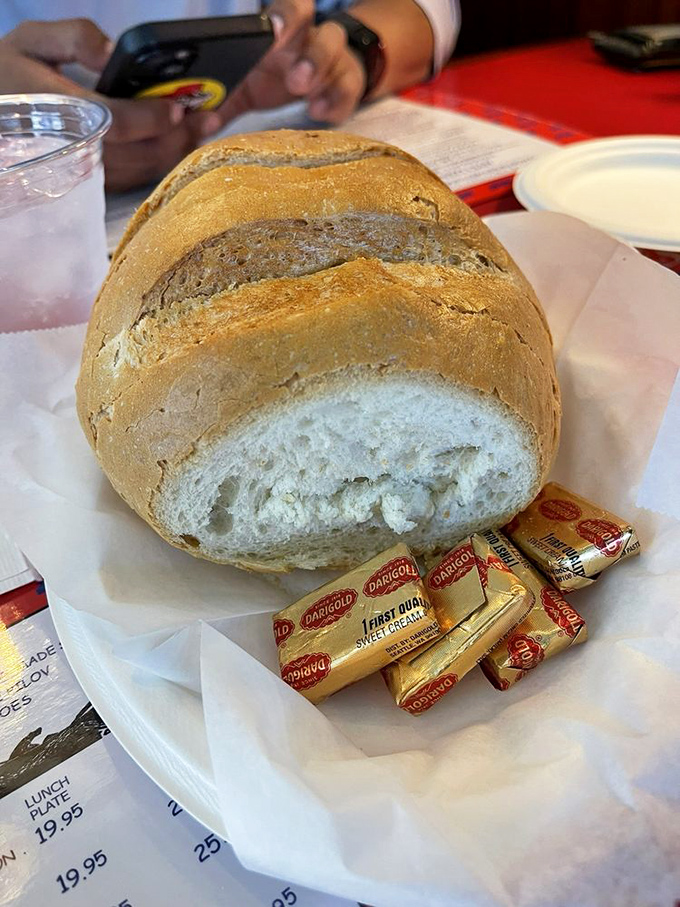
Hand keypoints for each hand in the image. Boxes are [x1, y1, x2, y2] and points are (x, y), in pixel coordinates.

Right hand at [0, 19, 217, 190]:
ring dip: (178, 151)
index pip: (115, 122)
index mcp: (60, 110)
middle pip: (139, 152)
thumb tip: (112, 53)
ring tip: (203, 128)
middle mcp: (74, 148)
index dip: (152, 117)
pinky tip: (181, 145)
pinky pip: (136, 179)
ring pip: (141, 170)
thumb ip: (74, 37)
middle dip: (179, 134)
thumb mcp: (31, 39)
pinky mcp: (92, 185)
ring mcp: (85, 172)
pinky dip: (163, 163)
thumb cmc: (12, 73)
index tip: (180, 105)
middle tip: (210, 116)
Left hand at [209, 0, 365, 128]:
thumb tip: (197, 121)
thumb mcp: (249, 88)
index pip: (288, 11)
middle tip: (294, 80)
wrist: (319, 86)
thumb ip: (227, 100)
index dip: (283, 18)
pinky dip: (337, 102)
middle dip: (310, 52)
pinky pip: (349, 90)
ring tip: (306, 96)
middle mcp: (310, 40)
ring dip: (322, 72)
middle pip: (320, 27)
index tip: (272, 33)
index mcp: (283, 33)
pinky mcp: (346, 86)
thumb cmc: (278, 79)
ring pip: (337, 53)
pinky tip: (319, 112)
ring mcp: (333, 61)